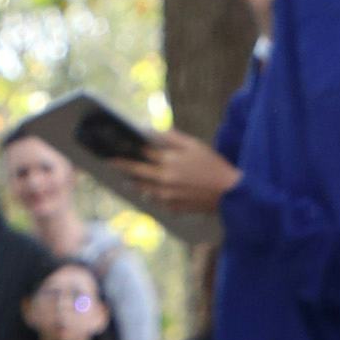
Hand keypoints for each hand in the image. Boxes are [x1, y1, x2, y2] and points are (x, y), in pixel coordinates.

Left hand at [109, 132, 240, 214]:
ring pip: (143, 189)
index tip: (117, 144)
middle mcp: (164, 180)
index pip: (142, 153)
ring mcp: (167, 197)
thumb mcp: (194, 145)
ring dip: (133, 183)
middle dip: (121, 166)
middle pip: (136, 172)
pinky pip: (155, 201)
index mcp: (169, 162)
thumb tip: (150, 130)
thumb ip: (171, 137)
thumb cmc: (214, 166)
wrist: (230, 195)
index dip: (129, 148)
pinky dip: (150, 195)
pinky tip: (148, 191)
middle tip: (110, 162)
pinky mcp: (173, 208)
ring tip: (126, 178)